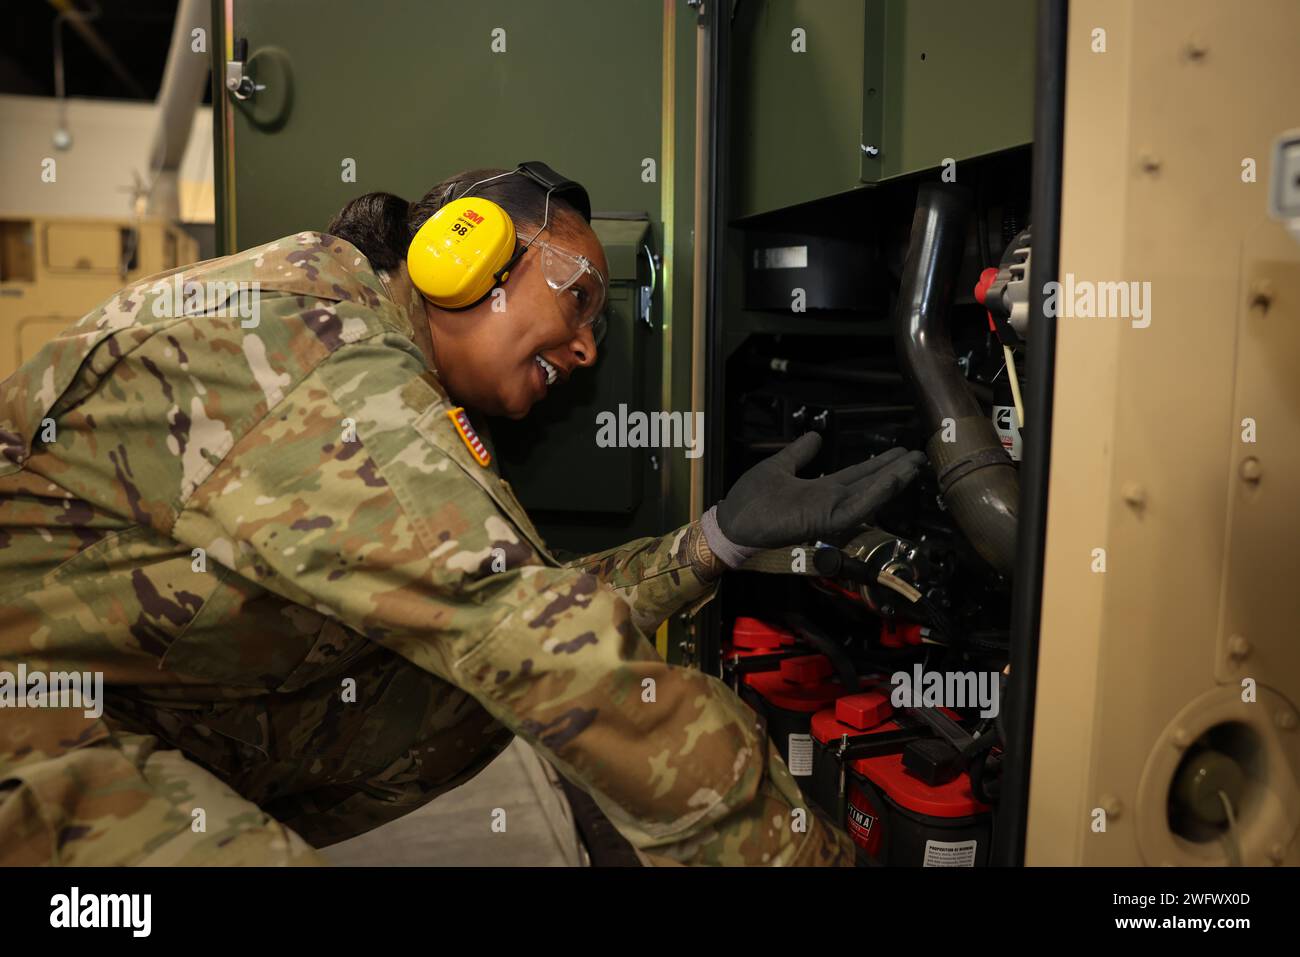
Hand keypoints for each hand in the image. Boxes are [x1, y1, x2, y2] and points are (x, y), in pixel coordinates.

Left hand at [703, 433, 925, 563]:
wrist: (733, 521)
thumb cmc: (751, 499)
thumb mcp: (779, 466)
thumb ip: (799, 453)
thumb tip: (815, 437)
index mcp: (822, 490)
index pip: (858, 475)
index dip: (880, 465)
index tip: (901, 452)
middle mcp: (830, 501)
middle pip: (870, 484)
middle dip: (895, 471)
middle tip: (921, 455)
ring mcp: (829, 512)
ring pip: (869, 496)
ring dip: (892, 480)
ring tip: (914, 464)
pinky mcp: (824, 521)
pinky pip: (856, 508)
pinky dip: (875, 494)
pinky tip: (892, 480)